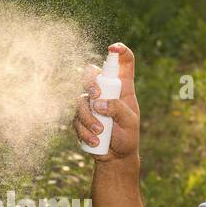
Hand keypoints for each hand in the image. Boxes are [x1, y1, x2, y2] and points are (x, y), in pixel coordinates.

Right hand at [73, 41, 140, 161]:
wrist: (115, 157)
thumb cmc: (127, 137)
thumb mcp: (130, 123)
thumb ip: (117, 109)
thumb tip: (98, 103)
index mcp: (122, 88)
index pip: (123, 63)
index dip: (119, 51)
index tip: (113, 48)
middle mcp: (105, 91)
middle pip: (92, 73)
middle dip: (90, 82)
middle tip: (96, 96)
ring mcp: (91, 103)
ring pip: (81, 100)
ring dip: (89, 118)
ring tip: (100, 133)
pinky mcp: (80, 117)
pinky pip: (76, 119)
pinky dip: (85, 131)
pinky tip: (95, 141)